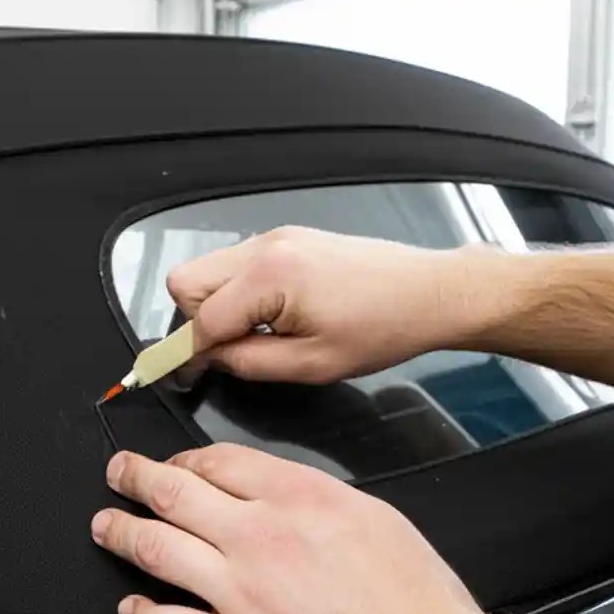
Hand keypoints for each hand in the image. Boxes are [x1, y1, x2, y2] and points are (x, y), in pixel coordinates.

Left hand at [91, 444, 533, 613]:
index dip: (186, 458)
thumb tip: (271, 492)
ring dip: (123, 533)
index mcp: (299, 499)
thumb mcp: (374, 518)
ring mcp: (242, 598)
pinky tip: (132, 608)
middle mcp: (261, 541)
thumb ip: (312, 497)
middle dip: (135, 477)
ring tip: (107, 525)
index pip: (219, 461)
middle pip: (175, 494)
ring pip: (158, 551)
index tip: (176, 463)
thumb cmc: (415, 602)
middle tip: (118, 472)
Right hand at [166, 226, 502, 383]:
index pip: (201, 319)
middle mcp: (265, 247)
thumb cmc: (383, 328)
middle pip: (185, 281)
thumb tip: (211, 359)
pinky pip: (235, 262)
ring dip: (215, 304)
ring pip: (206, 268)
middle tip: (225, 350)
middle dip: (193, 320)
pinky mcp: (286, 237)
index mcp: (270, 277)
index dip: (190, 355)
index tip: (187, 376)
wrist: (428, 292)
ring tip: (254, 333)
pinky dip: (237, 290)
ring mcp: (274, 237)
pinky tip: (271, 314)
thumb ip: (250, 363)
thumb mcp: (312, 365)